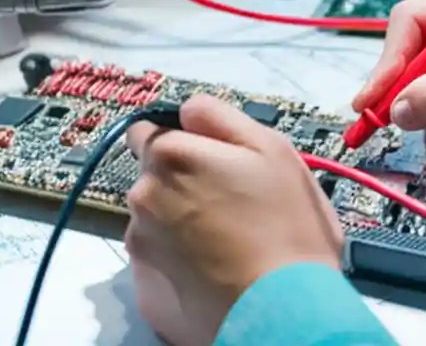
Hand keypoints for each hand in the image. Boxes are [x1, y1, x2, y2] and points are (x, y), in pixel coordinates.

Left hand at [124, 95, 343, 344]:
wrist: (283, 314)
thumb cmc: (286, 226)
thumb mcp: (271, 149)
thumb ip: (220, 117)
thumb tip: (187, 110)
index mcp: (170, 154)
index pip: (148, 131)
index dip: (180, 143)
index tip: (209, 162)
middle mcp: (142, 195)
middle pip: (152, 177)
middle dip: (180, 183)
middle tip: (228, 205)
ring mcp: (140, 243)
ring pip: (154, 218)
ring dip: (177, 222)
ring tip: (224, 243)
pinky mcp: (144, 286)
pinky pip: (157, 259)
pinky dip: (176, 260)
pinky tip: (212, 271)